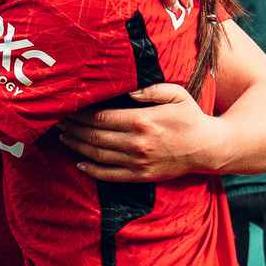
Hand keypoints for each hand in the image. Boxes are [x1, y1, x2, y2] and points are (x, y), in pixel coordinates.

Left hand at [58, 83, 216, 181]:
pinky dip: (91, 170)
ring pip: (98, 155)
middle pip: (95, 135)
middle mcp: (137, 143)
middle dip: (74, 127)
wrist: (208, 148)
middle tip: (58, 120)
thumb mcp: (176, 94)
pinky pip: (110, 175)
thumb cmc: (191, 117)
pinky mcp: (140, 176)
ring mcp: (138, 162)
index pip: (102, 117)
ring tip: (63, 137)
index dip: (81, 113)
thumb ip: (150, 90)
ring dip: (77, 146)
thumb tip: (127, 91)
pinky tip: (79, 163)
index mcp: (142, 120)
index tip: (68, 107)